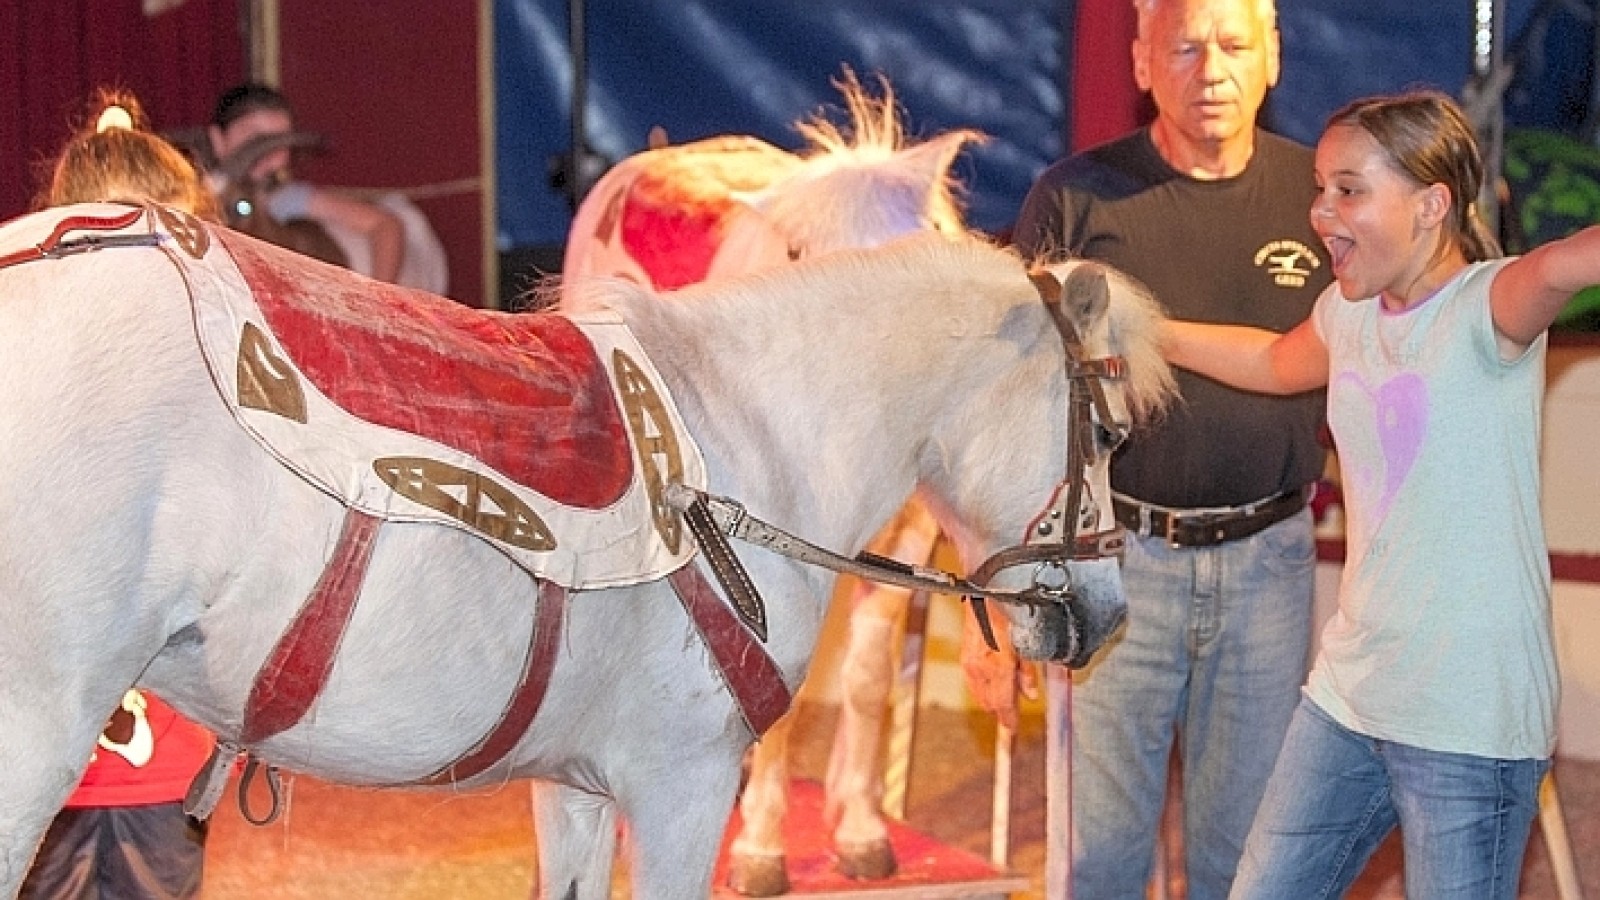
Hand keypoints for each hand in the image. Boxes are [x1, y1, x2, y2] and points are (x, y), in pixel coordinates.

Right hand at [958, 601, 1037, 729]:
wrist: (986, 595)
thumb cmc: (1010, 614)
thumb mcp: (1028, 644)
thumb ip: (1028, 673)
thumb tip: (1030, 695)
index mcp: (999, 668)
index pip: (1003, 706)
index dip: (1009, 721)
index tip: (1013, 729)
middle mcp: (981, 670)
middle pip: (990, 704)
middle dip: (1002, 710)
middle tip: (1014, 710)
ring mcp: (970, 664)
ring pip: (979, 695)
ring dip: (992, 700)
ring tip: (1005, 695)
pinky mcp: (964, 657)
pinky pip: (973, 683)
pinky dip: (982, 688)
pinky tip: (991, 682)